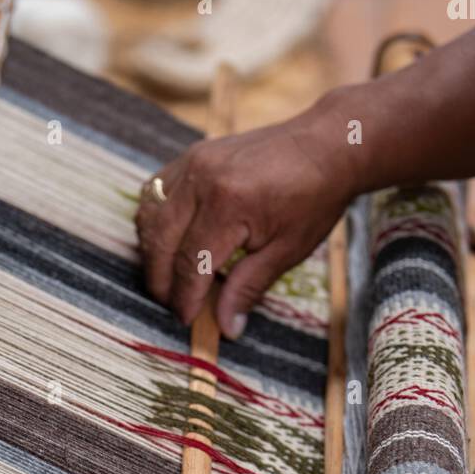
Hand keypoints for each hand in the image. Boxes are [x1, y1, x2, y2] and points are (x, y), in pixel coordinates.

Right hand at [135, 92, 360, 337]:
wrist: (325, 146)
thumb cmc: (313, 198)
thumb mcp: (287, 251)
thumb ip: (249, 288)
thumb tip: (226, 328)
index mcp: (228, 205)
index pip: (189, 264)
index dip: (184, 298)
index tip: (186, 320)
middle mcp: (202, 180)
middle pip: (159, 241)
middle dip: (160, 280)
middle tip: (171, 304)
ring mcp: (193, 163)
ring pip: (149, 216)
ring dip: (152, 251)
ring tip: (169, 277)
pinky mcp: (192, 156)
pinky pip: (155, 192)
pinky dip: (155, 221)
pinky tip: (170, 241)